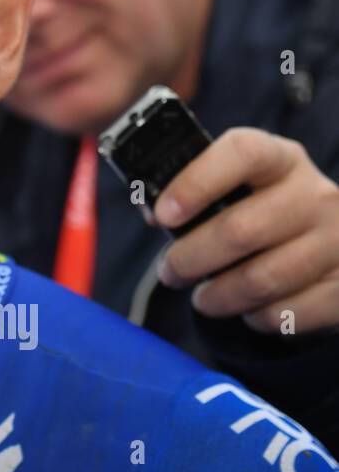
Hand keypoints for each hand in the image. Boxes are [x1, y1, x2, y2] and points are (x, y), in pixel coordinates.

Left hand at [155, 127, 338, 334]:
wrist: (331, 240)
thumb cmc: (264, 210)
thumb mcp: (237, 188)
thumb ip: (194, 194)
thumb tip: (152, 212)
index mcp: (281, 158)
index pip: (242, 152)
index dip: (196, 182)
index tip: (163, 215)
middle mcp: (315, 195)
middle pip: (241, 230)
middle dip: (189, 259)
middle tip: (170, 272)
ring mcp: (338, 239)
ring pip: (263, 279)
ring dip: (219, 297)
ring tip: (203, 299)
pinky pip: (290, 312)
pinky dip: (259, 318)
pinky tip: (248, 311)